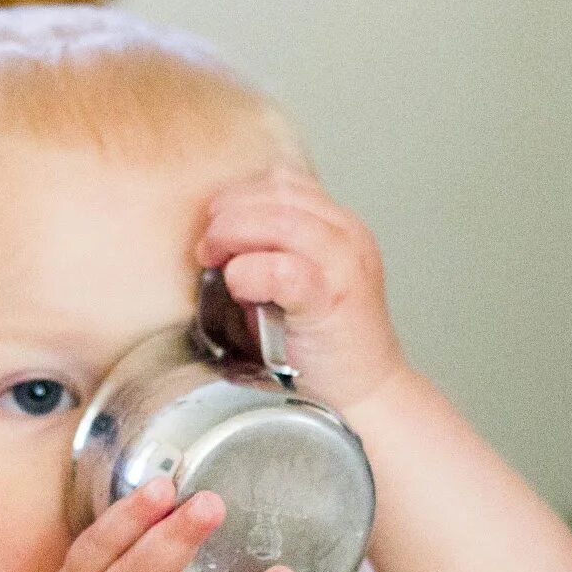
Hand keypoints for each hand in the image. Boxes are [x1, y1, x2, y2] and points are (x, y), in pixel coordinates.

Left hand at [196, 165, 410, 414]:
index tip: (216, 221)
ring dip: (234, 235)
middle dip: (229, 214)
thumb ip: (269, 249)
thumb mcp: (298, 279)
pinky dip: (249, 273)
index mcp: (340, 226)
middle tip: (207, 247)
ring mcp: (344, 265)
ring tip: (217, 262)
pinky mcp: (331, 298)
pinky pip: (283, 270)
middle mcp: (348, 237)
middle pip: (278, 193)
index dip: (241, 195)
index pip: (285, 182)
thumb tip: (214, 235)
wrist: (364, 390)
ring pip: (280, 220)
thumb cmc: (323, 342)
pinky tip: (240, 288)